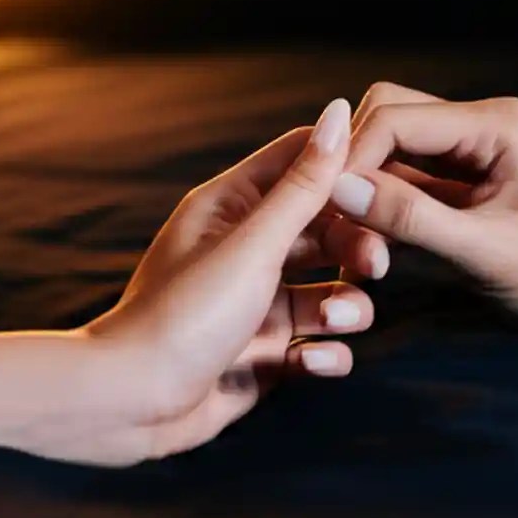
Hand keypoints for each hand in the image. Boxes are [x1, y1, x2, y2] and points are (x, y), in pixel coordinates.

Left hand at [0, 100, 375, 466]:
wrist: (129, 405)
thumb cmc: (183, 315)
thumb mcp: (253, 244)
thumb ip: (304, 186)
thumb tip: (341, 112)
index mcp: (232, 206)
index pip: (303, 162)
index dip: (349, 169)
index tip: (388, 185)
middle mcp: (244, 249)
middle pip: (326, 230)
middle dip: (355, 248)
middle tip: (373, 266)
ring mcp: (254, 304)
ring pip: (327, 293)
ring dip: (344, 307)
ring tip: (332, 323)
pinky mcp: (260, 354)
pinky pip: (313, 346)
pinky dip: (324, 355)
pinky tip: (309, 363)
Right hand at [329, 83, 517, 341]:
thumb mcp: (486, 251)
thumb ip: (409, 217)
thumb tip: (337, 188)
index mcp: (500, 124)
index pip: (395, 120)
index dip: (351, 161)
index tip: (322, 212)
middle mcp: (491, 121)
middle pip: (390, 118)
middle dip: (357, 166)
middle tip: (337, 225)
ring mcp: (486, 146)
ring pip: (399, 147)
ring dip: (371, 187)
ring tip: (355, 243)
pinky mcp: (481, 176)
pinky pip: (419, 176)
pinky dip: (393, 203)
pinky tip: (377, 241)